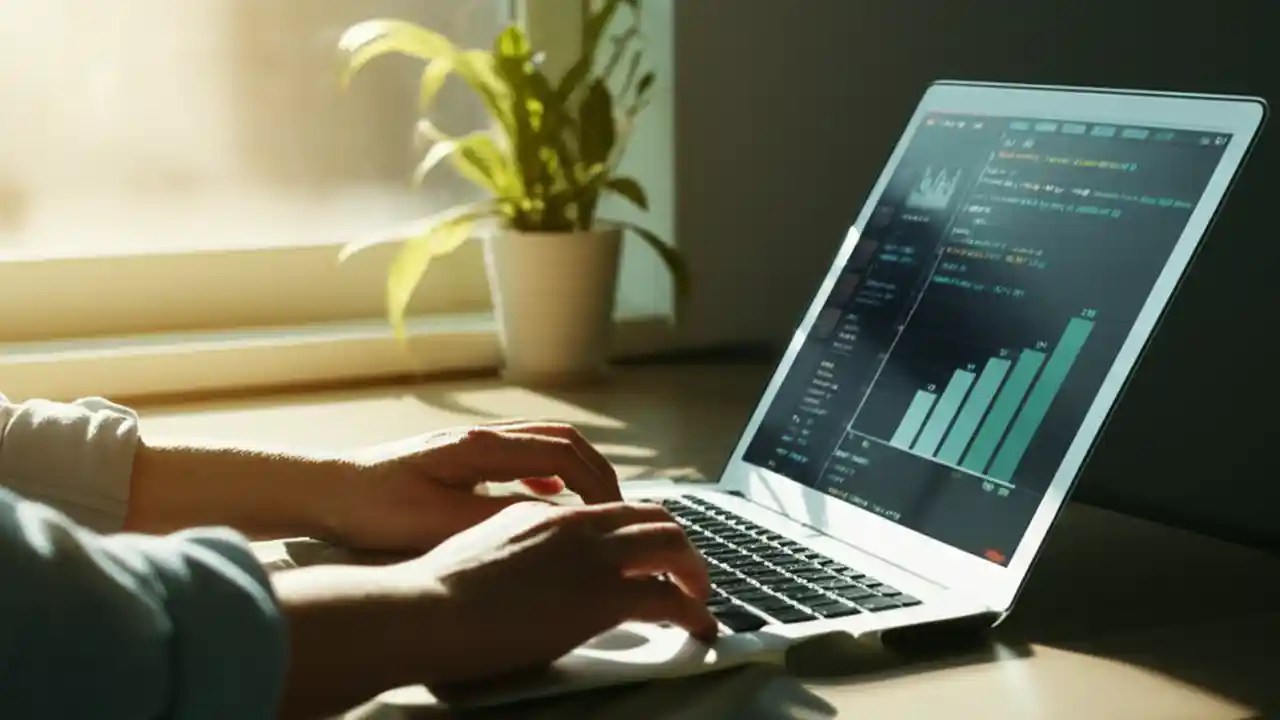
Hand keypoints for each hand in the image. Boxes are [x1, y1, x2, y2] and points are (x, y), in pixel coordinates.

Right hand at [273, 501, 714, 718]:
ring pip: (672, 547)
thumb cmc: (441, 589)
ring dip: (695, 574)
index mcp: (552, 514)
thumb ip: (526, 543)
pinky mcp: (602, 596)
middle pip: (657, 519)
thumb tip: (540, 558)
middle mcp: (580, 525)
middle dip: (681, 548)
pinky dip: (693, 613)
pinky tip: (698, 629)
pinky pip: (668, 597)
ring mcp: (594, 557)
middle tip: (688, 577)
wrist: (428, 609)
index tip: (655, 552)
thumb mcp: (490, 545)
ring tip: (699, 600)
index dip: (647, 530)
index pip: (619, 508)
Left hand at [325, 422, 622, 550]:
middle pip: (563, 441)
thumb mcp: (441, 522)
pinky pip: (522, 457)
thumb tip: (553, 520)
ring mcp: (473, 445)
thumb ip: (498, 517)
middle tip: (618, 510)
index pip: (563, 455)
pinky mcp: (462, 458)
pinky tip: (547, 501)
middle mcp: (483, 438)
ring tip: (594, 507)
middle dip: (598, 473)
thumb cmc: (375, 508)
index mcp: (483, 449)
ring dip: (576, 471)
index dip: (598, 484)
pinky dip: (549, 474)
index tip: (616, 515)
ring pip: (544, 446)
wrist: (328, 491)